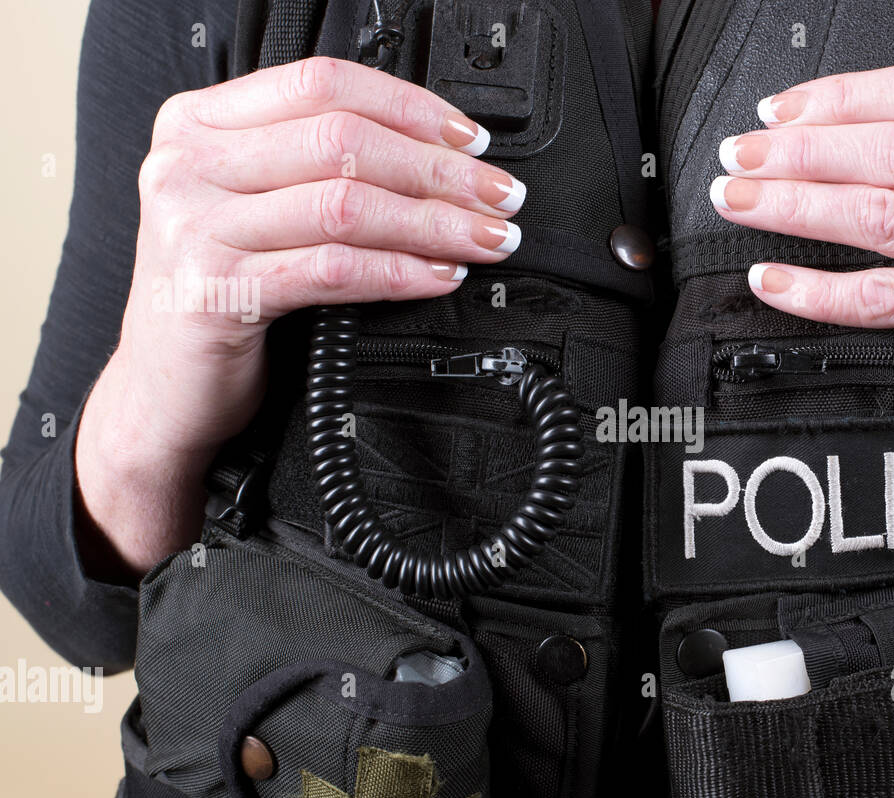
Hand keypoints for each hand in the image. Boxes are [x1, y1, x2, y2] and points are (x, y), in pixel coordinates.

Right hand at [77, 57, 525, 575]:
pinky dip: (400, 272)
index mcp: (199, 123)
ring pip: (345, 206)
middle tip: (498, 196)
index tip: (471, 140)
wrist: (164, 387)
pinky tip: (439, 276)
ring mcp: (196, 228)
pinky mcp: (216, 293)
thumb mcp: (252, 207)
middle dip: (439, 170)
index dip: (410, 108)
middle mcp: (189, 166)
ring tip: (485, 238)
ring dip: (434, 223)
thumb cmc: (220, 291)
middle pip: (342, 142)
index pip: (321, 83)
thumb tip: (436, 155)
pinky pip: (333, 271)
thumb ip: (312, 167)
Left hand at [709, 64, 893, 552]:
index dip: (843, 97)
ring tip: (738, 202)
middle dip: (800, 149)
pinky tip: (773, 279)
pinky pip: (887, 295)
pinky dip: (818, 289)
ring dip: (793, 205)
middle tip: (739, 157)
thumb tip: (863, 131)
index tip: (783, 111)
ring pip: (883, 211)